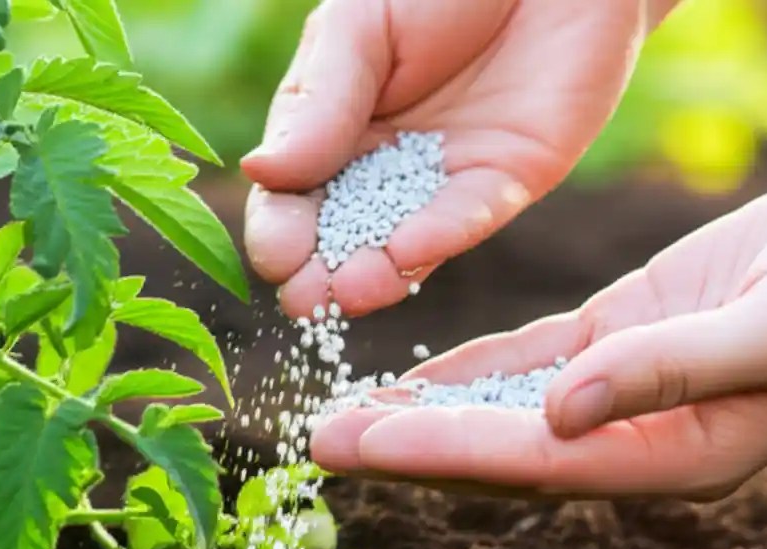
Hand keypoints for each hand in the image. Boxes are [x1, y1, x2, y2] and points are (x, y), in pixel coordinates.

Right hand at [242, 0, 679, 317]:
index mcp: (329, 130)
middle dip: (320, 272)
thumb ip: (319, 102)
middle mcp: (381, 167)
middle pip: (340, 236)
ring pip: (401, 243)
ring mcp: (442, 180)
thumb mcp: (359, 29)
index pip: (291, 195)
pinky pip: (469, 217)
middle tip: (305, 301)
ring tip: (350, 293)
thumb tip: (260, 171)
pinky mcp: (506, 180)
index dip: (281, 230)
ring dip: (375, 274)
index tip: (275, 255)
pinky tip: (409, 255)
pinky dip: (439, 237)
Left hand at [309, 164, 766, 499]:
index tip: (361, 443)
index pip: (534, 462)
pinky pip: (526, 359)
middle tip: (316, 441)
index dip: (442, 452)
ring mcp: (622, 385)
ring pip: (502, 407)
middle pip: (500, 448)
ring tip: (343, 412)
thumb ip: (670, 371)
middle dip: (407, 445)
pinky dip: (468, 369)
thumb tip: (564, 413)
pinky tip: (412, 374)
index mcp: (677, 454)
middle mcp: (636, 433)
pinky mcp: (619, 334)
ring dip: (423, 411)